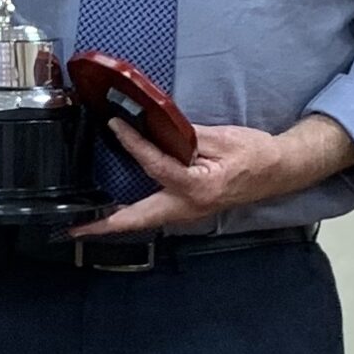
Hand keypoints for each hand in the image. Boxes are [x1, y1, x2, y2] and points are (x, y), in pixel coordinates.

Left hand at [70, 113, 353, 238]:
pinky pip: (155, 215)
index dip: (134, 144)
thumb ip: (183, 135)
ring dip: (117, 223)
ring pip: (146, 221)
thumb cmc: (255, 153)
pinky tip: (117, 210)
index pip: (156, 165)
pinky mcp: (190, 210)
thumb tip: (153, 125)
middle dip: (105, 225)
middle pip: (139, 219)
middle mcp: (189, 207)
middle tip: (73, 229)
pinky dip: (133, 216)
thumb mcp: (220, 137)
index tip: (115, 127)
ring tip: (86, 223)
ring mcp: (189, 213)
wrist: (280, 171)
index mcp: (197, 186)